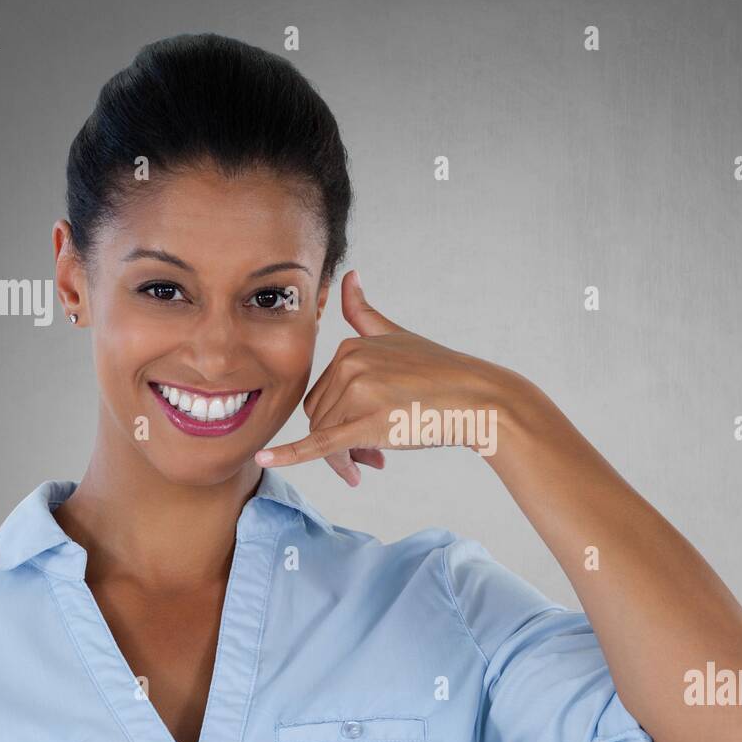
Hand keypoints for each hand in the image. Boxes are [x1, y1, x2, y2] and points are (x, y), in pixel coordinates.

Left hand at [255, 269, 524, 484]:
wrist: (478, 399)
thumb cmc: (441, 372)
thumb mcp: (397, 336)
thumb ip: (364, 312)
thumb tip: (348, 275)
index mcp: (350, 346)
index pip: (323, 394)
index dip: (337, 419)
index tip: (363, 440)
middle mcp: (349, 364)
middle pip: (321, 417)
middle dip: (340, 443)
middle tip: (370, 461)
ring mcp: (358, 391)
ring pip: (326, 437)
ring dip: (344, 459)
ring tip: (372, 467)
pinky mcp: (367, 422)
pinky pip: (320, 443)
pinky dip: (288, 455)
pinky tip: (263, 461)